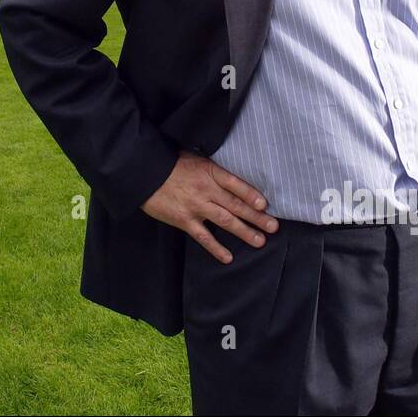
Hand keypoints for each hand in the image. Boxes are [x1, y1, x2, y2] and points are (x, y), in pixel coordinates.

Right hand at [140, 150, 278, 263]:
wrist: (144, 174)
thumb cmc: (170, 164)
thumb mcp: (195, 159)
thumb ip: (213, 171)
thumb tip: (231, 181)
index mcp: (210, 172)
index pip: (236, 184)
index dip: (252, 195)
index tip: (265, 205)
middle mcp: (206, 190)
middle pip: (236, 205)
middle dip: (256, 217)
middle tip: (273, 226)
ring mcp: (196, 207)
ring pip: (225, 221)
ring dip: (244, 232)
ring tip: (260, 241)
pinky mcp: (184, 221)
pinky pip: (203, 236)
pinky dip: (216, 248)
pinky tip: (228, 257)